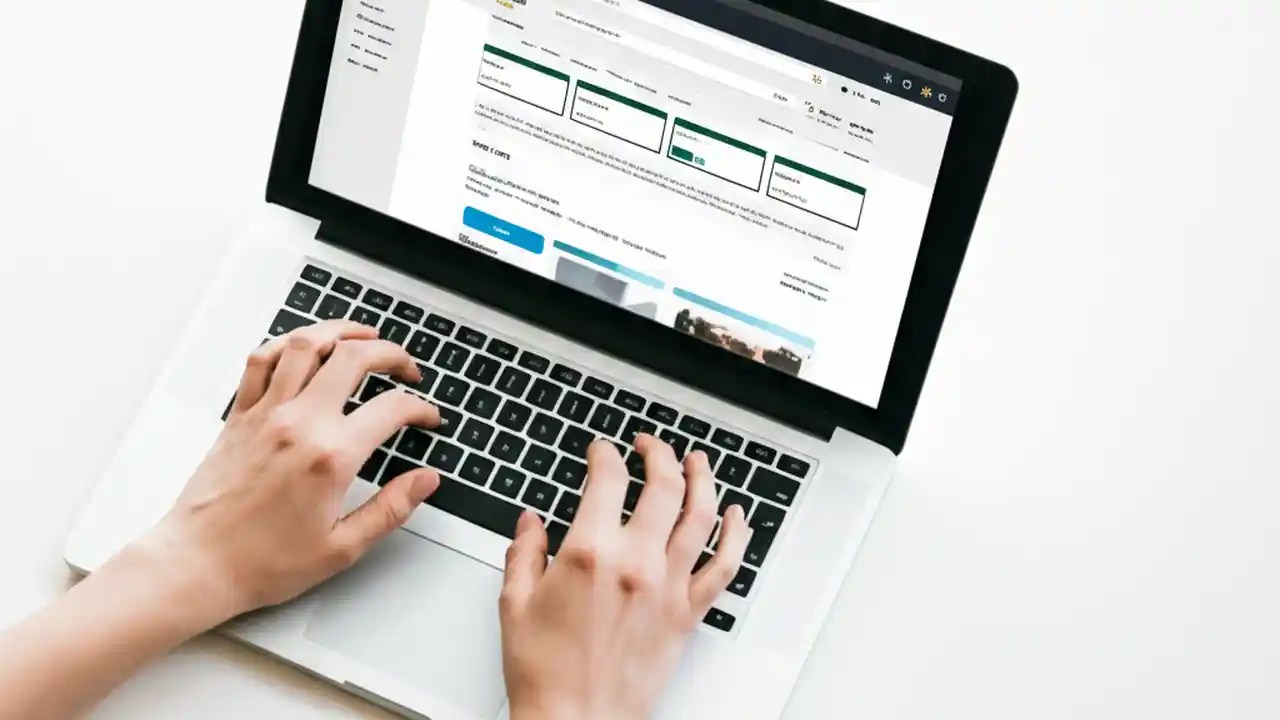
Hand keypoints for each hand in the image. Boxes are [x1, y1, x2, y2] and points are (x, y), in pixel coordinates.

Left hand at [135, 320, 443, 621]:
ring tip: (363, 336)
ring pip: (307, 345)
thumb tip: (424, 481)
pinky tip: (304, 347)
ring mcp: (266, 414)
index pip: (392, 408)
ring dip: (342, 331)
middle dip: (391, 353)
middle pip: (354, 358)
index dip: (420, 408)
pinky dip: (287, 344)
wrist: (198, 564)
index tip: (426, 417)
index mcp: (331, 456)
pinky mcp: (239, 416)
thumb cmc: (261, 562)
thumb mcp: (343, 547)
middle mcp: (299, 424)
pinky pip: (262, 360)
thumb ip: (391, 508)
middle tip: (405, 367)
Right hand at [500, 435, 750, 719]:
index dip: (604, 454)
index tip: (601, 451)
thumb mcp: (515, 604)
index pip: (607, 479)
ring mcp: (667, 587)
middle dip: (657, 452)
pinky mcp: (686, 615)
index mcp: (589, 554)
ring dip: (702, 479)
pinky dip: (735, 536)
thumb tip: (530, 523)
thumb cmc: (545, 674)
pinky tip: (736, 518)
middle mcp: (635, 563)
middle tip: (649, 444)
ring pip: (700, 516)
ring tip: (697, 461)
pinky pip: (724, 567)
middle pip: (662, 485)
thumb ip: (524, 553)